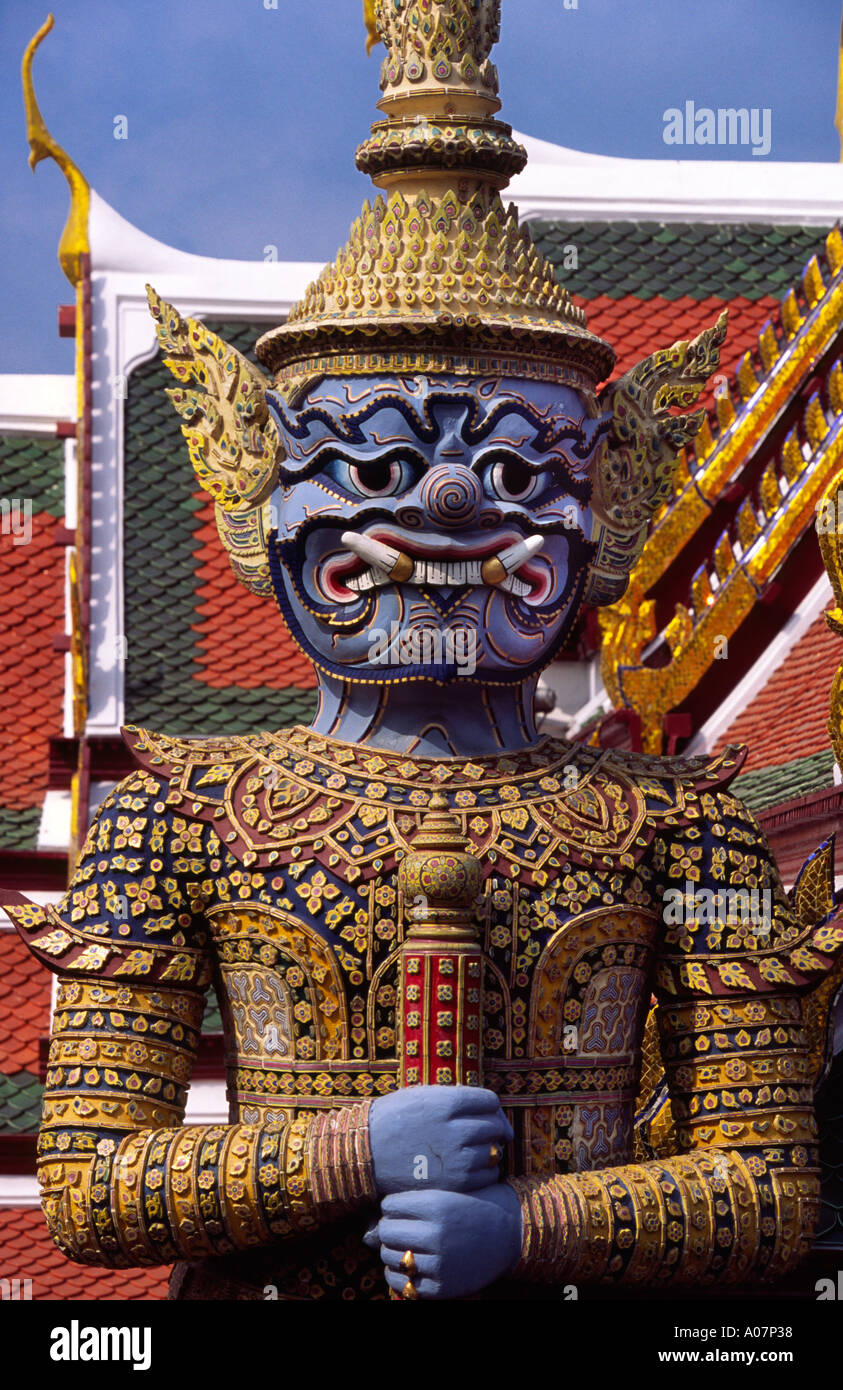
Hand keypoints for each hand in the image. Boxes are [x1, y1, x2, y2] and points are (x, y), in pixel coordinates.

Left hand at [364, 1185, 522, 1299]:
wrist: (508, 1232)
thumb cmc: (472, 1207)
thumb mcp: (445, 1194)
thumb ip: (412, 1203)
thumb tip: (372, 1223)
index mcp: (436, 1204)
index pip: (389, 1206)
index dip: (391, 1207)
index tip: (399, 1210)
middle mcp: (436, 1233)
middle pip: (386, 1231)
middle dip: (388, 1229)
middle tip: (399, 1230)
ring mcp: (439, 1262)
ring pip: (391, 1257)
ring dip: (391, 1252)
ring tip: (404, 1247)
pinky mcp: (442, 1286)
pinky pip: (403, 1284)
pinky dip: (397, 1276)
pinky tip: (406, 1268)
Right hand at [368, 1085, 511, 1194]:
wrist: (366, 1153)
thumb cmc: (395, 1120)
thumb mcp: (423, 1097)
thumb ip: (458, 1100)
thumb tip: (495, 1116)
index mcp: (448, 1104)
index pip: (489, 1102)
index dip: (490, 1108)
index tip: (485, 1115)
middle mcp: (456, 1130)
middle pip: (495, 1126)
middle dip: (493, 1129)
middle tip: (481, 1134)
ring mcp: (457, 1159)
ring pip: (494, 1152)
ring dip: (489, 1151)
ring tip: (472, 1151)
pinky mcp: (455, 1184)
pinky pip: (487, 1176)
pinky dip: (484, 1172)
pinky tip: (468, 1169)